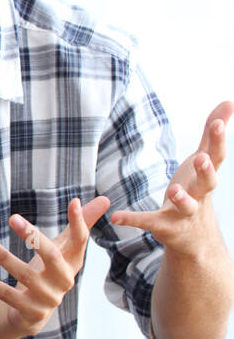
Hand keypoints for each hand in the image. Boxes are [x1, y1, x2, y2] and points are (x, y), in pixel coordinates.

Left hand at [0, 196, 111, 334]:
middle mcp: (63, 281)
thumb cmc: (49, 272)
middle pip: (51, 256)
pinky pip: (7, 295)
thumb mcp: (63, 249)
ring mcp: (47, 298)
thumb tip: (105, 200)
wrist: (34, 313)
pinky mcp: (29, 312)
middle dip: (32, 237)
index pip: (80, 241)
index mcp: (72, 263)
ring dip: (2, 256)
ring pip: (24, 275)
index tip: (73, 201)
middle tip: (12, 217)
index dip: (79, 222)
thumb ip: (80, 226)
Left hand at [111, 100, 231, 256]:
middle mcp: (200, 195)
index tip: (218, 124)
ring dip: (182, 198)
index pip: (217, 156)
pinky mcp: (164, 227)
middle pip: (208, 183)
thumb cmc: (198, 188)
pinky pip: (148, 222)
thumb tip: (229, 101)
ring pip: (186, 206)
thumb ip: (211, 134)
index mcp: (206, 176)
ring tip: (173, 190)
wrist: (195, 237)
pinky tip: (117, 217)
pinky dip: (132, 219)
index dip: (218, 140)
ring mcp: (184, 213)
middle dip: (206, 171)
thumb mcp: (204, 160)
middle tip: (201, 158)